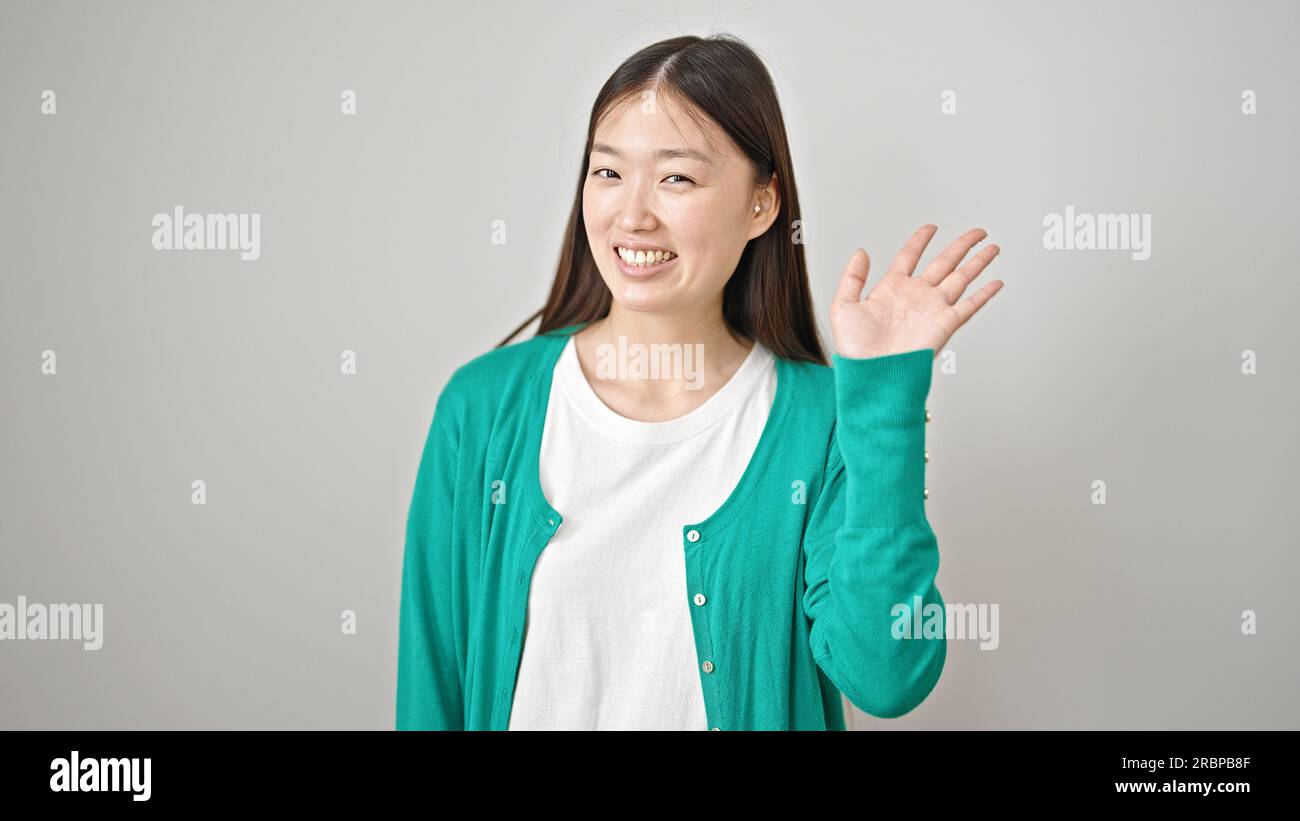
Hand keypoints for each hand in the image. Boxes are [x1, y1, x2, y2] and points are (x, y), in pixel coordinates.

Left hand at [831, 225, 1003, 358]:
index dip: (920, 241)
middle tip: (977, 232)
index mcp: (891, 290)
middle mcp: (916, 296)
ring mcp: (932, 309)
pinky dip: (984, 294)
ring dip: (977, 263)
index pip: (909, 257)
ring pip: (961, 278)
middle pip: (944, 262)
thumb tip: (860, 253)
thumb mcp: (843, 307)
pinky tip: (996, 283)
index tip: (931, 228)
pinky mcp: (945, 323)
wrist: (873, 373)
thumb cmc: (857, 349)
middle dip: (961, 246)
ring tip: (991, 248)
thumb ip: (852, 278)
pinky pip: (969, 305)